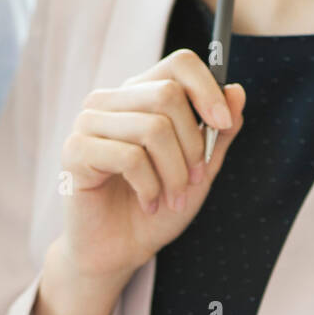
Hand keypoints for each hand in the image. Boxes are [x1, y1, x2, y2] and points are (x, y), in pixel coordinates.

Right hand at [60, 50, 245, 281]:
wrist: (119, 251)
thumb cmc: (155, 209)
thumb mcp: (198, 171)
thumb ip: (218, 134)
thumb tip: (237, 91)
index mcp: (140, 97)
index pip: (178, 64)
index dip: (207, 90)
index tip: (223, 124)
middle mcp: (111, 101)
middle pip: (168, 95)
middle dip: (192, 145)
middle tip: (193, 181)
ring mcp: (89, 122)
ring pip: (152, 128)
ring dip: (173, 174)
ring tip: (172, 200)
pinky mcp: (76, 151)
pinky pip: (129, 157)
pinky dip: (149, 188)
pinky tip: (148, 204)